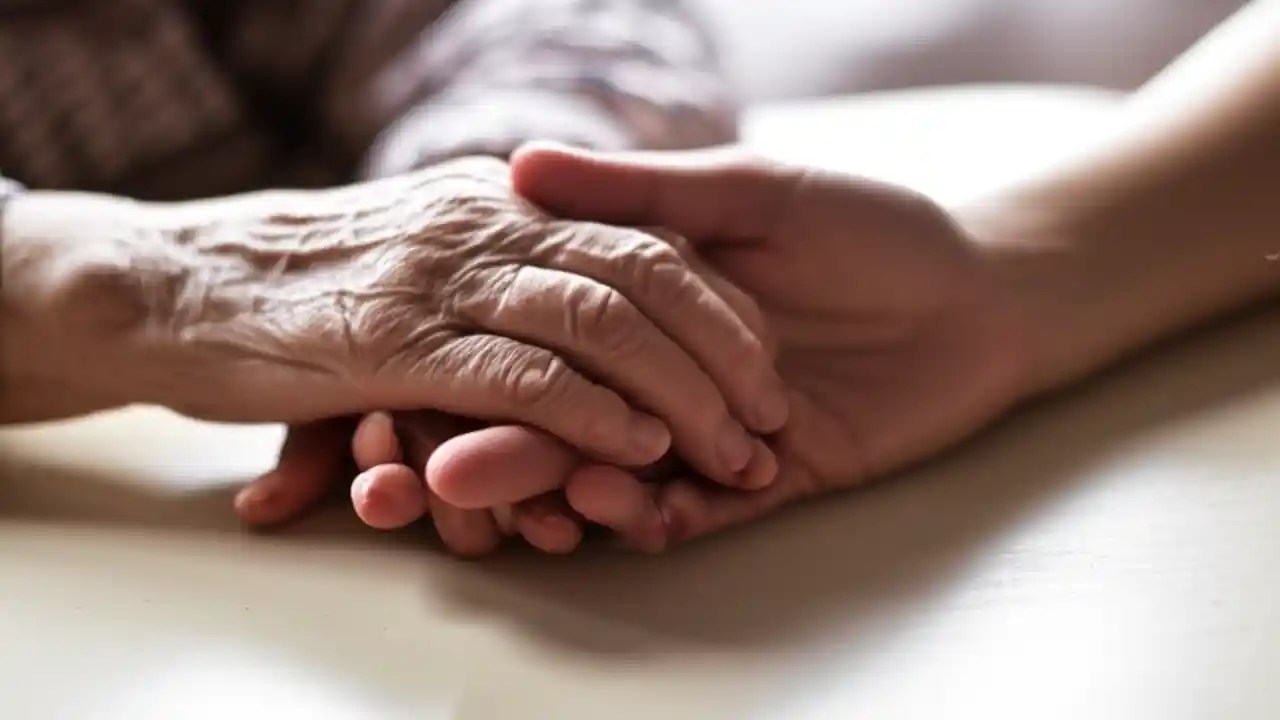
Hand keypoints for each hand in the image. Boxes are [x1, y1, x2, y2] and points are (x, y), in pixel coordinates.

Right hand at [4, 157, 788, 487]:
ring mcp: (441, 281)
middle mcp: (486, 228)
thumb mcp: (424, 236)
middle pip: (640, 277)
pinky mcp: (395, 342)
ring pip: (593, 321)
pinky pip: (514, 374)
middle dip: (720, 351)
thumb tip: (600, 275)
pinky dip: (584, 411)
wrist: (167, 278)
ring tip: (733, 447)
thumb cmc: (303, 267)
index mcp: (504, 203)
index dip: (714, 302)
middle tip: (772, 417)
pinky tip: (634, 448)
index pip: (642, 241)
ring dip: (674, 389)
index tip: (765, 358)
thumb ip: (509, 241)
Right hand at [495, 144, 1034, 547]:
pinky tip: (645, 516)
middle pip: (576, 417)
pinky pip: (709, 507)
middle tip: (451, 475)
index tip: (432, 381)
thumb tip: (519, 162)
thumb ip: (642, 192)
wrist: (982, 291)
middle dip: (518, 447)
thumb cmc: (869, 228)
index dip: (493, 362)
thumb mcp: (751, 196)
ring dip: (590, 489)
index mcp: (649, 302)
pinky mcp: (772, 478)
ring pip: (633, 473)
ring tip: (565, 497)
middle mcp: (672, 372)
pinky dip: (671, 515)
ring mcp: (718, 429)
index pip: (553, 337)